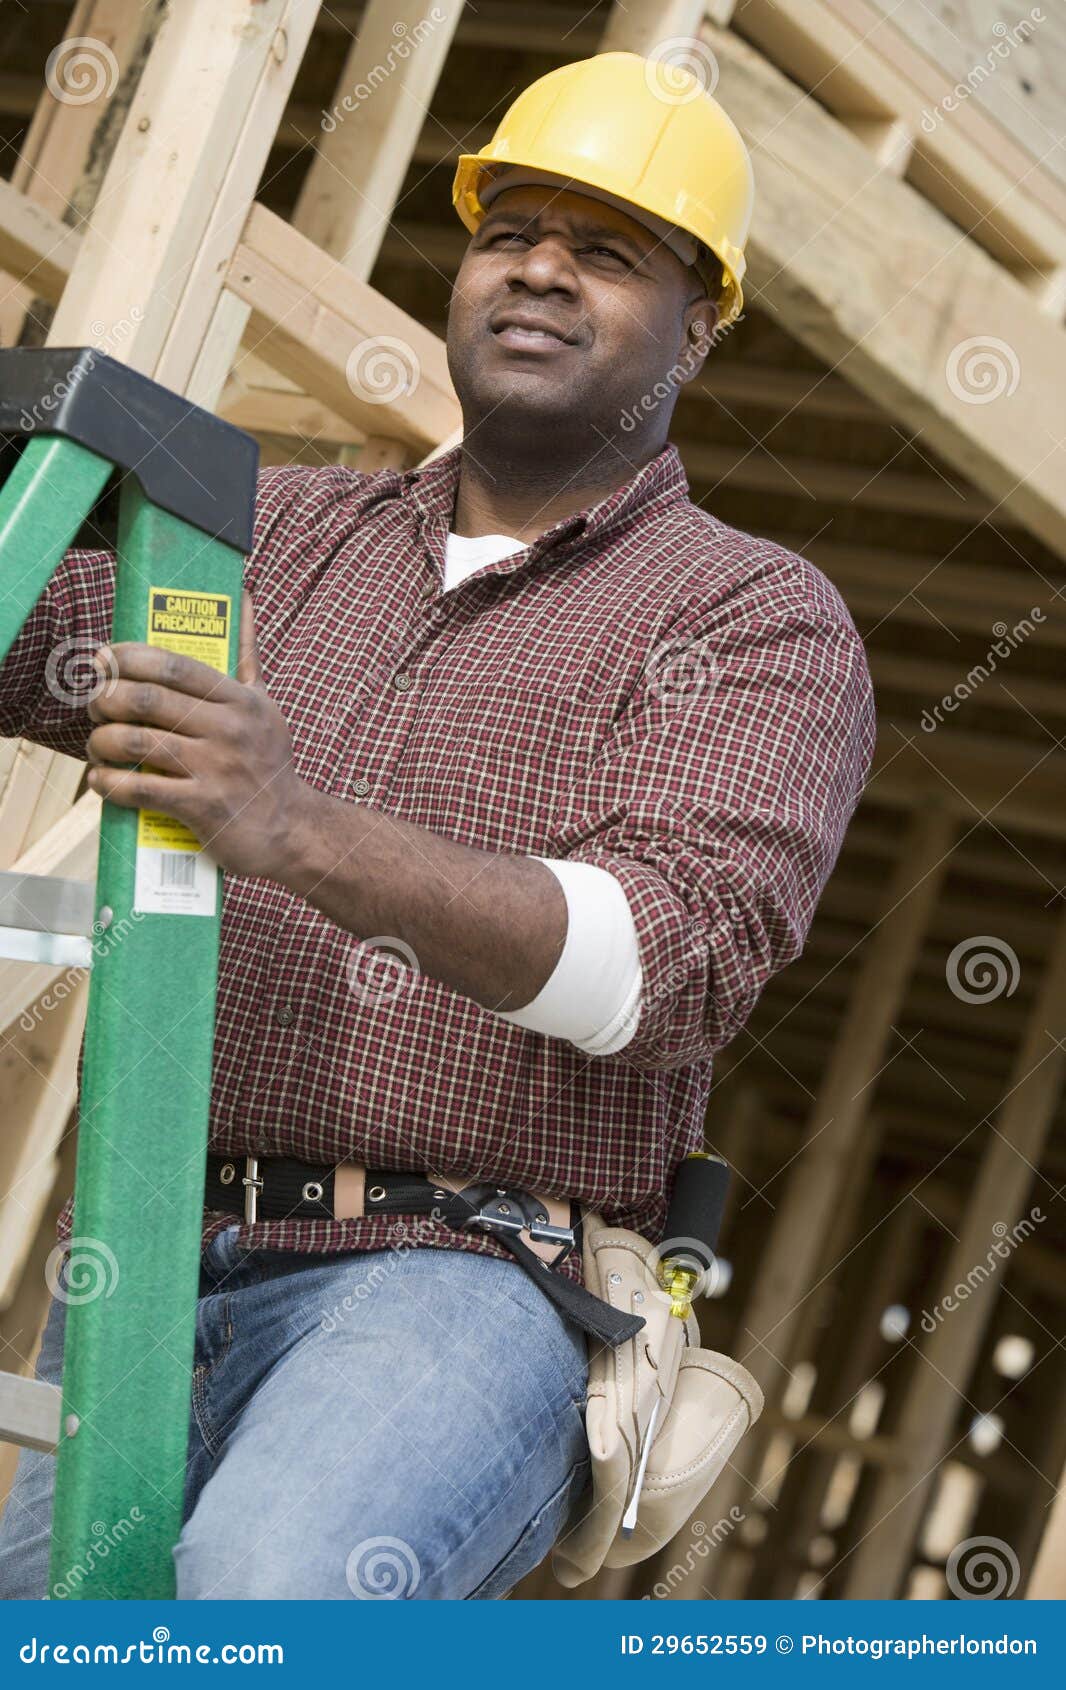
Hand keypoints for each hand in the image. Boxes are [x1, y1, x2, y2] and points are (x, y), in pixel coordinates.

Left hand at [85, 590, 307, 880]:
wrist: (291, 829)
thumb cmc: (268, 763)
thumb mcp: (265, 706)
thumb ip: (247, 656)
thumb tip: (243, 599)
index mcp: (240, 700)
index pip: (174, 664)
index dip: (129, 657)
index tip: (104, 659)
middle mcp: (230, 730)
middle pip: (147, 700)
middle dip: (106, 699)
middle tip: (96, 706)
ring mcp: (216, 769)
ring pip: (137, 743)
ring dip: (101, 742)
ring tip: (96, 745)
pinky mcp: (204, 807)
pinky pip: (141, 789)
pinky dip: (109, 783)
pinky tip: (101, 780)